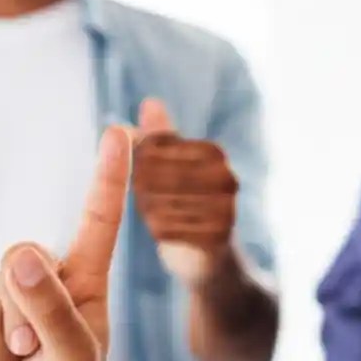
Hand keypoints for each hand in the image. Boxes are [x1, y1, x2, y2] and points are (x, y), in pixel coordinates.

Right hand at [0, 126, 131, 360]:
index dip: (108, 175)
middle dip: (23, 312)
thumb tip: (18, 257)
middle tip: (34, 355)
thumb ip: (50, 309)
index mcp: (86, 281)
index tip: (121, 131)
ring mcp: (4, 289)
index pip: (99, 219)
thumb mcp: (71, 360)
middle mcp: (45, 276)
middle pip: (23, 254)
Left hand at [132, 98, 237, 285]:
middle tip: (141, 194)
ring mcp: (224, 208)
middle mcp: (225, 177)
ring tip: (152, 212)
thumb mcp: (175, 167)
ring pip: (161, 201)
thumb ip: (162, 137)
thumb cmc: (187, 204)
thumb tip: (151, 102)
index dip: (139, 158)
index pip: (159, 145)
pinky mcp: (216, 239)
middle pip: (158, 172)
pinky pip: (170, 228)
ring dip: (149, 208)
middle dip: (142, 184)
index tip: (136, 169)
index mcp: (213, 154)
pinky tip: (160, 229)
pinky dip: (160, 228)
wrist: (211, 258)